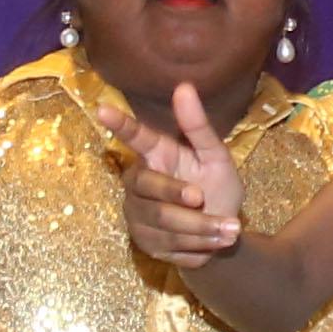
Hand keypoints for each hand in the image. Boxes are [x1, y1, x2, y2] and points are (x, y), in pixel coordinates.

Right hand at [92, 81, 246, 266]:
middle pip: (147, 187)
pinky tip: (216, 242)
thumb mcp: (216, 156)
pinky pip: (169, 245)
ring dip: (200, 226)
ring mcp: (139, 216)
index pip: (135, 138)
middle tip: (202, 197)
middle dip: (177, 193)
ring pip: (161, 222)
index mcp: (157, 155)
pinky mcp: (146, 244)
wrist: (224, 234)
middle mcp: (139, 184)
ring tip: (230, 229)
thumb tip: (185, 86)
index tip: (102, 109)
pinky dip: (199, 245)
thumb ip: (199, 127)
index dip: (120, 125)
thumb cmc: (217, 186)